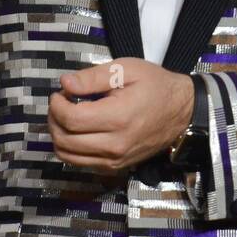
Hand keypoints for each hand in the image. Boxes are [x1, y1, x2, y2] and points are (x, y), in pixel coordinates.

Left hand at [48, 57, 194, 171]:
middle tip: (61, 102)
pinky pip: (81, 163)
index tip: (61, 92)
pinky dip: (72, 148)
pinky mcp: (115, 167)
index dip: (57, 105)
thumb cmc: (155, 85)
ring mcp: (115, 160)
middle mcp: (114, 145)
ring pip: (68, 156)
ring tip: (67, 116)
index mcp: (118, 118)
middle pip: (64, 141)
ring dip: (59, 135)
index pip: (70, 120)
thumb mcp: (126, 69)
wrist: (182, 112)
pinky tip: (79, 130)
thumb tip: (65, 83)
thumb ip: (93, 77)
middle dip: (53, 119)